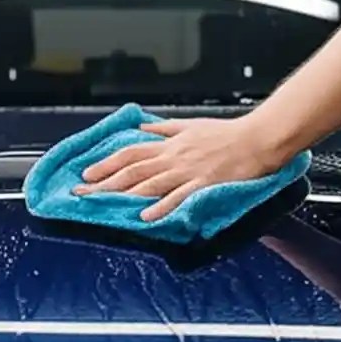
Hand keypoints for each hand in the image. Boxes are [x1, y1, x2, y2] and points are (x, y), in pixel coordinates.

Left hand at [73, 116, 287, 221]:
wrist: (258, 139)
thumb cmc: (228, 132)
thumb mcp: (190, 125)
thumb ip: (164, 129)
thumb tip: (141, 128)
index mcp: (170, 144)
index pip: (130, 153)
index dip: (107, 164)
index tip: (87, 175)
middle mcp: (174, 157)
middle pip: (133, 170)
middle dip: (105, 182)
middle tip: (82, 194)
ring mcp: (188, 171)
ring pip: (150, 183)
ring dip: (124, 194)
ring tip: (103, 203)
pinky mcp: (204, 184)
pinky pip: (179, 196)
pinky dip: (162, 206)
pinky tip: (146, 216)